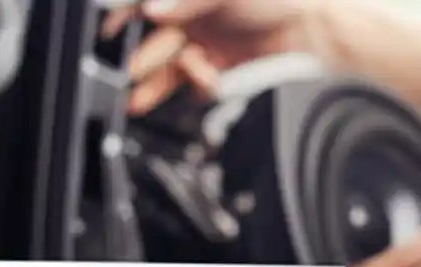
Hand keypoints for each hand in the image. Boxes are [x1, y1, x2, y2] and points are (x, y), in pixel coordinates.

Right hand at [109, 0, 327, 114]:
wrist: (313, 27)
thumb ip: (186, 3)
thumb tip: (151, 9)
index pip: (148, 4)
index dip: (122, 14)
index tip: (107, 30)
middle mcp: (196, 16)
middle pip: (157, 42)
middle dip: (140, 62)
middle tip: (126, 79)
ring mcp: (210, 41)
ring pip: (174, 67)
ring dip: (157, 85)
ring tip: (137, 103)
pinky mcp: (225, 64)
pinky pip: (201, 80)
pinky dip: (200, 84)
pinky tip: (206, 79)